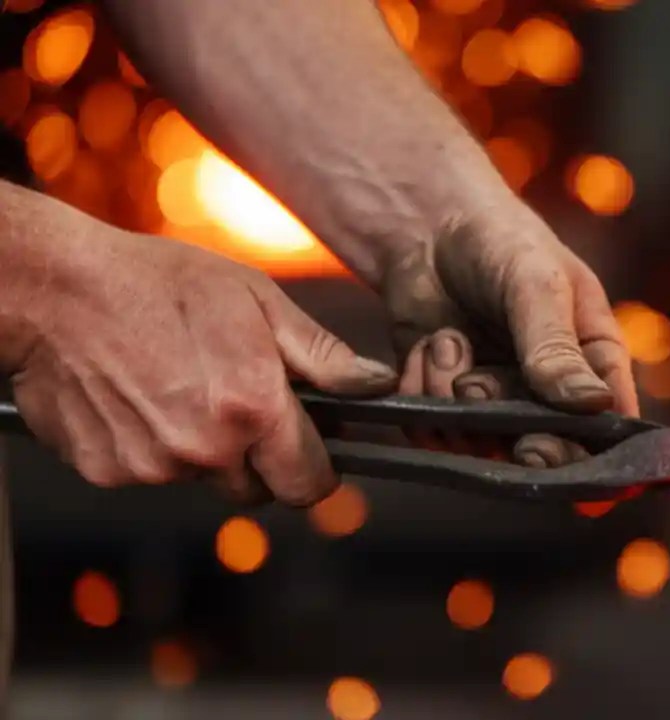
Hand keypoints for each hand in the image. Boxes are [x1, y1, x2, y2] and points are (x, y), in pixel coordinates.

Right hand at [0, 208, 397, 504]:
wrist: (53, 288)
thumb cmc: (156, 283)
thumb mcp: (256, 301)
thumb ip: (320, 355)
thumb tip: (373, 385)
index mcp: (253, 409)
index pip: (309, 484)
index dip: (316, 471)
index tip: (312, 453)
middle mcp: (205, 449)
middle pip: (257, 491)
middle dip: (260, 462)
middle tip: (239, 408)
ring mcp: (153, 466)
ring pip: (202, 481)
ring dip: (203, 452)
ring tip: (181, 388)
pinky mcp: (107, 471)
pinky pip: (150, 474)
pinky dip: (152, 447)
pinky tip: (140, 398)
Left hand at [380, 200, 637, 465]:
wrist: (425, 223)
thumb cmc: (501, 239)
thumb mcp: (538, 285)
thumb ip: (557, 348)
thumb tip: (592, 406)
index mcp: (594, 361)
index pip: (608, 425)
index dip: (589, 454)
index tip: (549, 450)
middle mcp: (550, 391)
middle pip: (548, 448)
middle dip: (518, 439)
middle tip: (498, 415)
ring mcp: (498, 398)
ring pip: (483, 439)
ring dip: (458, 400)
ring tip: (451, 342)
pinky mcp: (446, 399)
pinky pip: (435, 425)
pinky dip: (423, 392)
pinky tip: (427, 345)